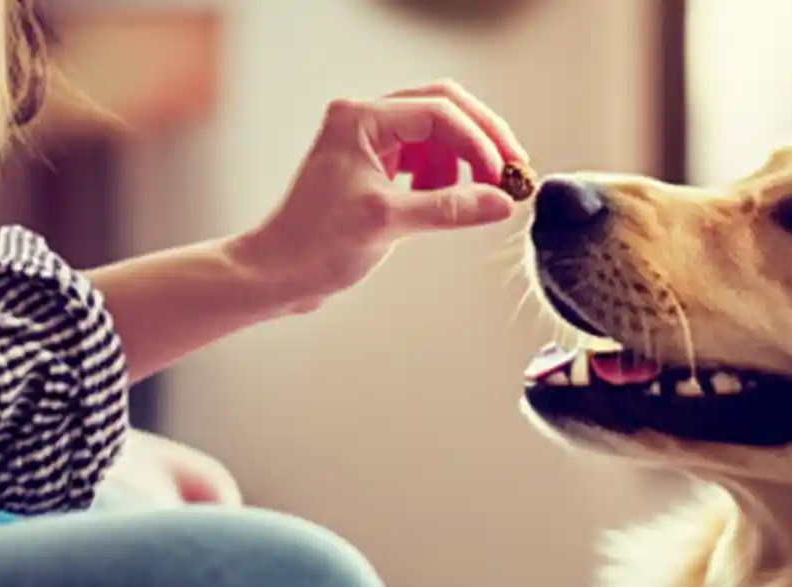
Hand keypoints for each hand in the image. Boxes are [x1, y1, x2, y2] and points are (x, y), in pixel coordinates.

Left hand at [229, 80, 528, 311]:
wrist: (278, 274)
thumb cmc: (315, 246)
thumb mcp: (388, 223)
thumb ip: (450, 208)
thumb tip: (502, 202)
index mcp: (361, 119)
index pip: (439, 112)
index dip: (478, 142)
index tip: (504, 177)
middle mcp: (365, 120)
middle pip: (444, 108)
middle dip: (482, 140)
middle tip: (513, 171)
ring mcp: (370, 141)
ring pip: (439, 132)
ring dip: (462, 161)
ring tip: (468, 197)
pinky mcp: (375, 165)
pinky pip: (426, 156)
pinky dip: (444, 176)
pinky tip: (440, 201)